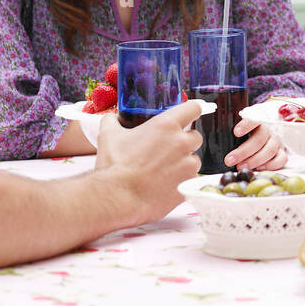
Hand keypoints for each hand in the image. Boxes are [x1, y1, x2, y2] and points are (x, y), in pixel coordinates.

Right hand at [93, 102, 201, 221]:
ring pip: (194, 159)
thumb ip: (112, 121)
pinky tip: (166, 185)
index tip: (187, 116)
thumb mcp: (108, 135)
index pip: (193, 108)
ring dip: (184, 163)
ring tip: (164, 171)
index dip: (191, 111)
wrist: (117, 198)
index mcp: (166, 125)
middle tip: (168, 150)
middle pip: (196, 136)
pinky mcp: (189, 184)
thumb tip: (111, 118)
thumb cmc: (114, 166)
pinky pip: (191, 179)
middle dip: (185, 142)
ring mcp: (188, 164)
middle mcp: (182, 142)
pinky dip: (182, 181)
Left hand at [226, 119, 286, 170]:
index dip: (246, 125)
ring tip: (240, 167)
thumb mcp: (239, 129)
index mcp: (258, 121)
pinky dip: (270, 165)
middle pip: (259, 139)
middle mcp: (268, 130)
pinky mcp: (282, 152)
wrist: (265, 135)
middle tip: (229, 160)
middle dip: (243, 151)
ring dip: (254, 161)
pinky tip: (258, 169)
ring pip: (269, 150)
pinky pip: (281, 159)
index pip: (254, 119)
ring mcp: (276, 141)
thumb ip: (229, 132)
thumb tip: (213, 140)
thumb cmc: (246, 134)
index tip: (236, 132)